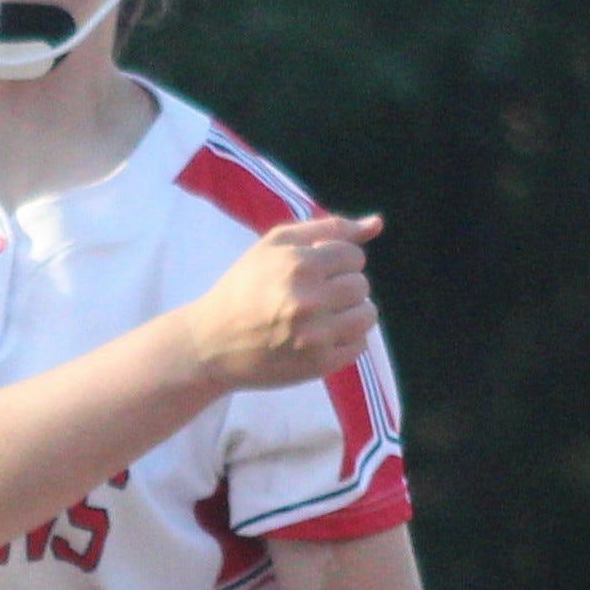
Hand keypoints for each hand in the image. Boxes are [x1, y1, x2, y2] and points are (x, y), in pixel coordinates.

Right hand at [176, 215, 382, 391]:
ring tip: (323, 316)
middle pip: (362, 285)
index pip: (354, 256)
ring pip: (367, 316)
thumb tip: (377, 224)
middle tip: (315, 296)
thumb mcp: (275, 245)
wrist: (212, 343)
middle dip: (343, 287)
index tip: (315, 273)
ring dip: (351, 313)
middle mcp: (309, 300)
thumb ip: (328, 228)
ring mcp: (315, 336)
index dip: (337, 262)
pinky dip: (346, 340)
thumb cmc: (244, 287)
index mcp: (299, 265)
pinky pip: (359, 346)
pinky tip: (320, 337)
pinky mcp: (319, 365)